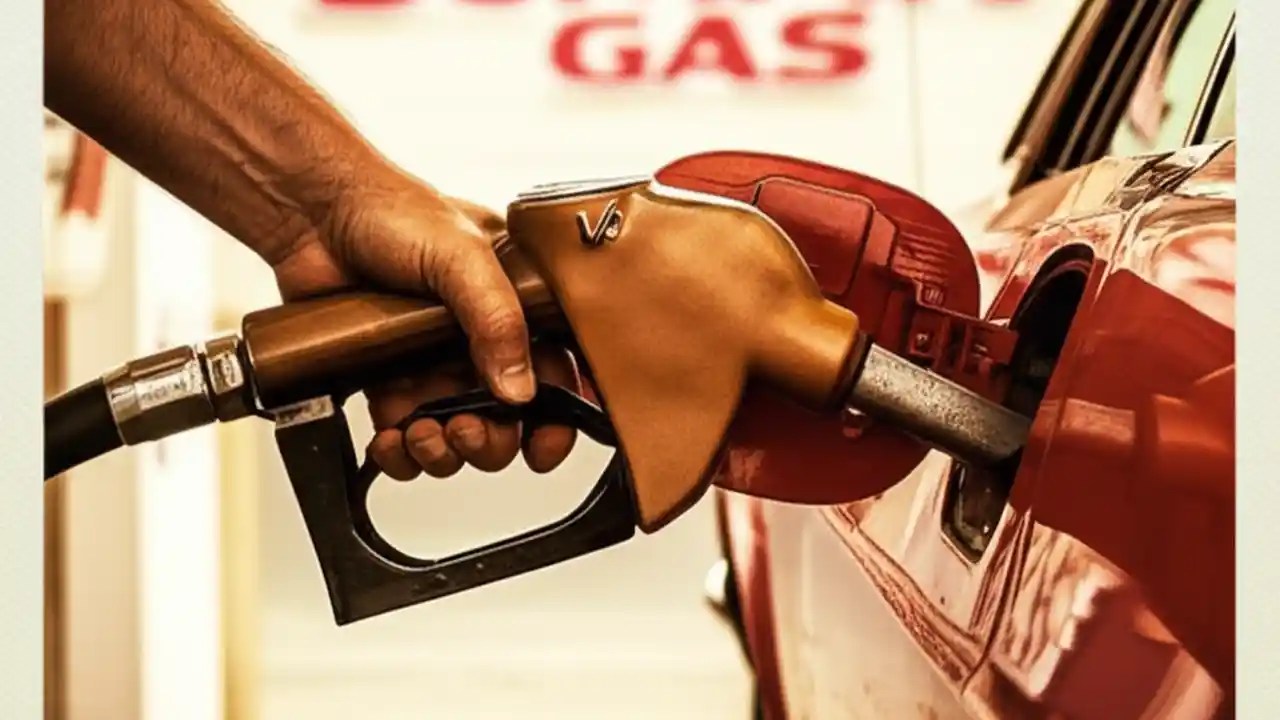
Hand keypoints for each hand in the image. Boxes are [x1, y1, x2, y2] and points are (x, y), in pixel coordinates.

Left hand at [267, 166, 577, 477]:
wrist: (312, 211)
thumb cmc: (391, 210)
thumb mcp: (463, 256)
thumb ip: (499, 320)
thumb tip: (520, 390)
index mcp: (515, 307)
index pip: (554, 377)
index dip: (555, 419)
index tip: (542, 444)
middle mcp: (479, 340)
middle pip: (507, 423)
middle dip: (491, 442)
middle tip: (467, 431)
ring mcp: (434, 364)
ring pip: (456, 438)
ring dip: (444, 454)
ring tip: (422, 433)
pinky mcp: (389, 380)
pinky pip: (404, 438)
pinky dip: (400, 454)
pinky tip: (391, 439)